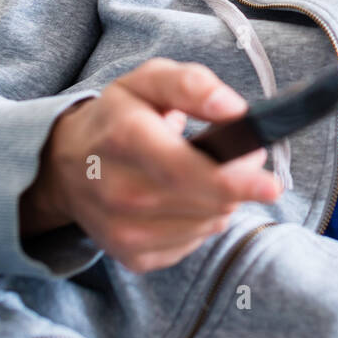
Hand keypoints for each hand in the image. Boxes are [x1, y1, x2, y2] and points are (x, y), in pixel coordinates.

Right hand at [19, 58, 282, 273]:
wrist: (64, 165)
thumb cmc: (117, 117)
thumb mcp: (148, 81)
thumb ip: (192, 84)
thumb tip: (234, 109)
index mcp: (124, 138)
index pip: (185, 170)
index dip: (234, 179)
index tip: (272, 183)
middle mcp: (118, 190)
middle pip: (205, 202)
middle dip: (239, 183)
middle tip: (248, 161)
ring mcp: (122, 230)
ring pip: (207, 224)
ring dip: (222, 201)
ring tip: (209, 175)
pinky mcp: (131, 256)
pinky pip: (193, 243)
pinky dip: (202, 221)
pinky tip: (188, 200)